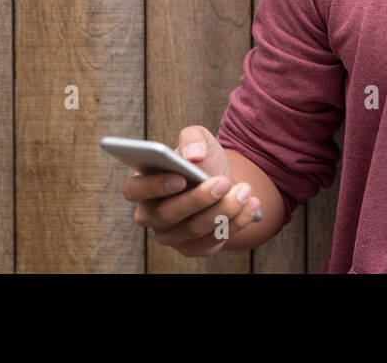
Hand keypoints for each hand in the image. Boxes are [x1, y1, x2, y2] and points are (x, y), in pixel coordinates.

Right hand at [124, 125, 262, 257]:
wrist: (222, 179)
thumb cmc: (202, 159)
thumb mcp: (199, 138)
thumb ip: (193, 138)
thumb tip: (193, 155)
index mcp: (143, 184)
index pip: (134, 190)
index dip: (155, 186)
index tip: (181, 177)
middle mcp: (150, 214)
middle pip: (168, 214)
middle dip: (199, 199)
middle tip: (223, 182)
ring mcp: (169, 236)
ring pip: (193, 230)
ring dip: (223, 211)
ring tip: (245, 190)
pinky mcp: (192, 248)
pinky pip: (211, 243)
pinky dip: (235, 224)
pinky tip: (251, 205)